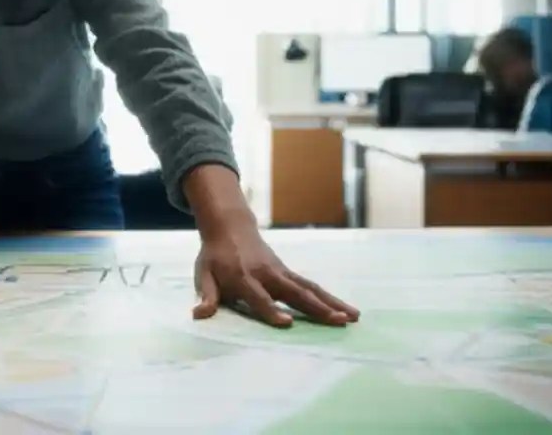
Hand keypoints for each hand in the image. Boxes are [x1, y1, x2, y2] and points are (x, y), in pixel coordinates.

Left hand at [183, 164, 358, 327]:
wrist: (230, 227)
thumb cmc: (214, 257)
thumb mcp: (204, 274)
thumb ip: (207, 296)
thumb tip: (199, 315)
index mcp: (243, 278)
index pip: (258, 297)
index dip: (271, 310)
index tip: (287, 324)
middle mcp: (267, 275)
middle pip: (294, 293)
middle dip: (316, 308)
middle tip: (338, 321)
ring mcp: (281, 272)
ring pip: (309, 289)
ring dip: (331, 303)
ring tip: (352, 318)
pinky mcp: (289, 273)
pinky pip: (311, 286)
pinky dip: (329, 298)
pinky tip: (346, 312)